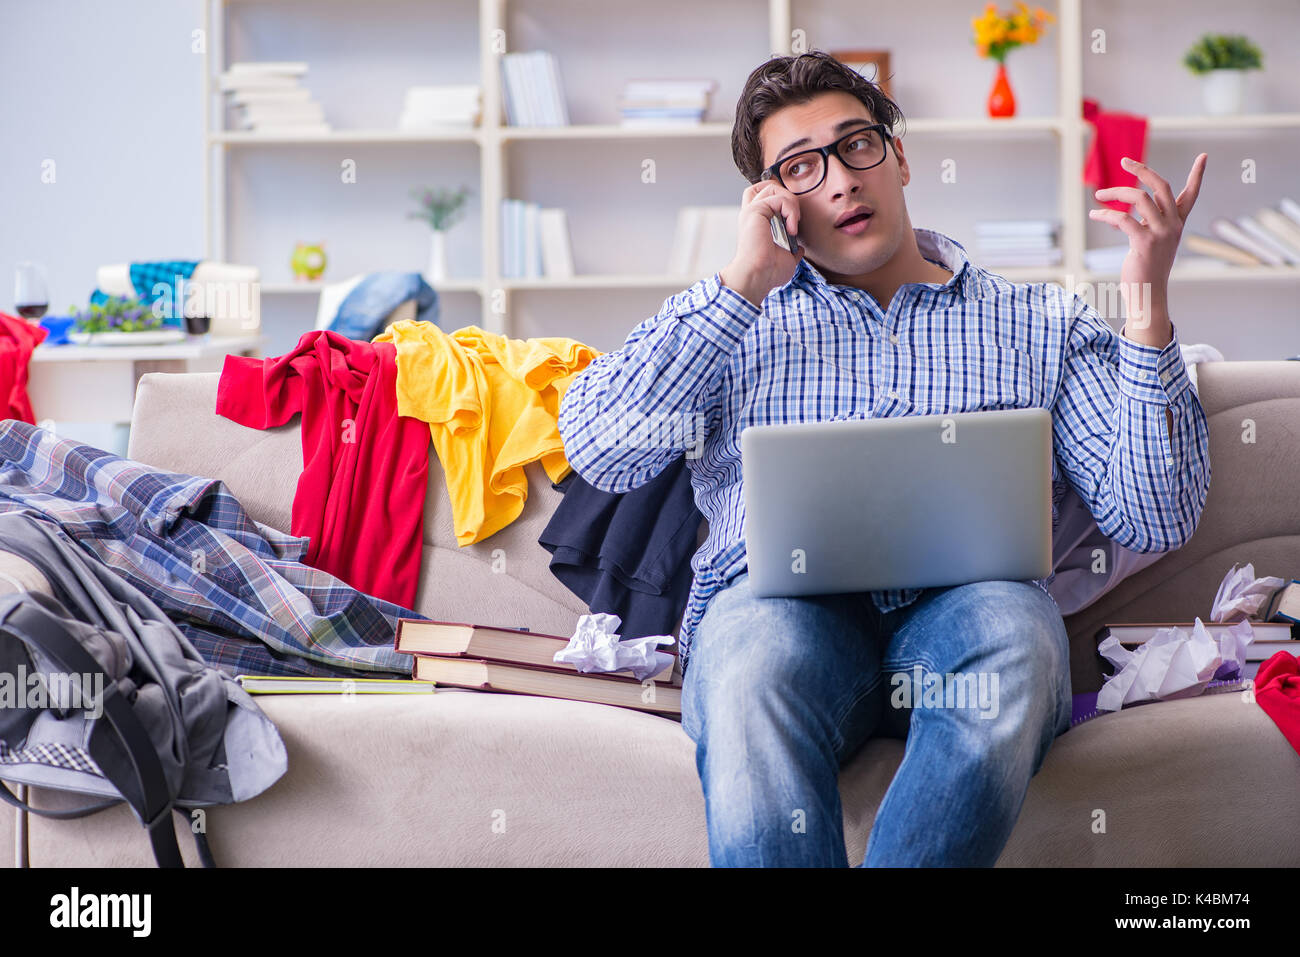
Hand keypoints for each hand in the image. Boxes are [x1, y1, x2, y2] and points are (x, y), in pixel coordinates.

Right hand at [720, 180, 805, 308]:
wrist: (759, 277)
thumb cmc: (768, 273)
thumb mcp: (785, 258)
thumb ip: (791, 249)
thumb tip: (799, 249)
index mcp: (756, 223)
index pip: (765, 196)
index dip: (781, 199)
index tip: (792, 221)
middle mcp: (751, 214)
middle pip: (767, 185)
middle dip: (786, 195)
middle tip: (793, 218)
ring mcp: (752, 211)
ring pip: (774, 187)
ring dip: (791, 203)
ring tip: (793, 224)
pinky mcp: (755, 211)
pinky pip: (779, 199)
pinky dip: (791, 212)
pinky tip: (791, 229)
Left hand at [1089, 153, 1206, 342]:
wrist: (1147, 296)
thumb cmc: (1146, 269)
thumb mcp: (1152, 241)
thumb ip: (1148, 222)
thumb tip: (1132, 206)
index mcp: (1177, 223)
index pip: (1191, 194)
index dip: (1198, 175)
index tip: (1204, 156)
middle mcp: (1172, 225)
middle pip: (1161, 186)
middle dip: (1142, 170)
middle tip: (1124, 162)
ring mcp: (1160, 234)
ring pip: (1140, 198)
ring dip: (1116, 193)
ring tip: (1099, 195)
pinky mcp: (1144, 244)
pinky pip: (1123, 219)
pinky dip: (1106, 214)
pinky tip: (1095, 214)